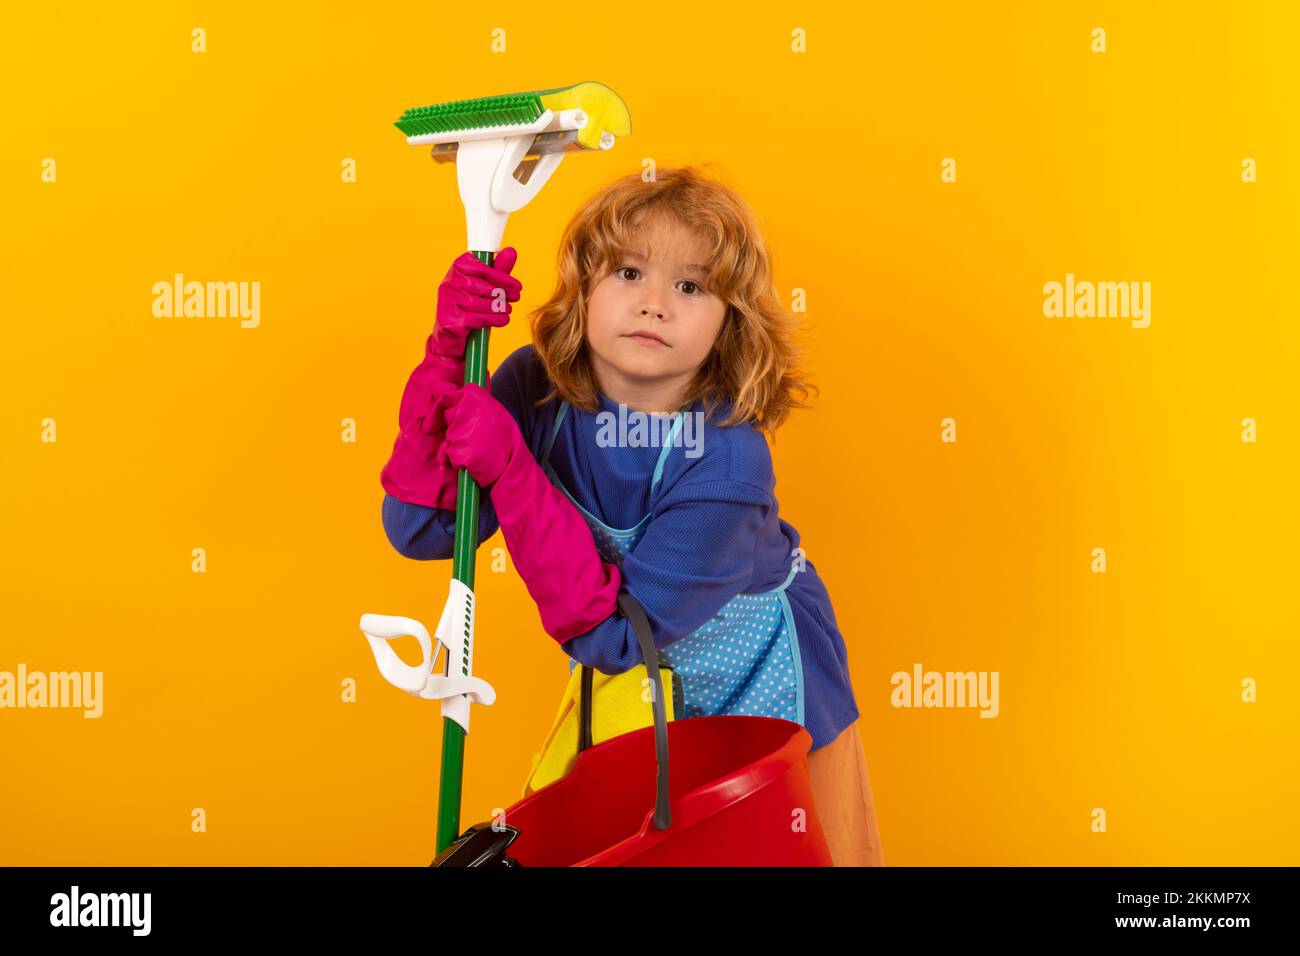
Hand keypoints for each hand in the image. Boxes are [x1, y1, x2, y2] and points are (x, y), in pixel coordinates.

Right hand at [430, 248, 521, 362]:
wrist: (451, 335)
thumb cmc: (470, 306)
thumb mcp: (484, 287)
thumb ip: (497, 271)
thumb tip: (511, 251)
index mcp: (457, 268)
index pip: (482, 268)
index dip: (502, 277)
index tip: (517, 286)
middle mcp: (449, 283)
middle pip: (484, 287)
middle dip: (504, 294)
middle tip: (516, 298)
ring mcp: (448, 302)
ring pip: (483, 304)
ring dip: (500, 308)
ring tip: (507, 310)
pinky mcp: (450, 320)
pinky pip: (479, 319)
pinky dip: (495, 320)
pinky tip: (504, 320)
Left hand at [433, 382, 519, 487]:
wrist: (513, 462)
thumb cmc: (505, 436)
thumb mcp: (492, 409)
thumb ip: (471, 402)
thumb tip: (443, 393)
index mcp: (474, 395)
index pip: (445, 396)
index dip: (437, 408)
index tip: (434, 419)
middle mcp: (464, 409)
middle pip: (448, 416)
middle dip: (455, 426)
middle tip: (474, 435)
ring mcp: (460, 430)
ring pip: (449, 436)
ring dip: (458, 443)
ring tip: (479, 447)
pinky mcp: (457, 450)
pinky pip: (450, 453)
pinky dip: (458, 458)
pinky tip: (474, 458)